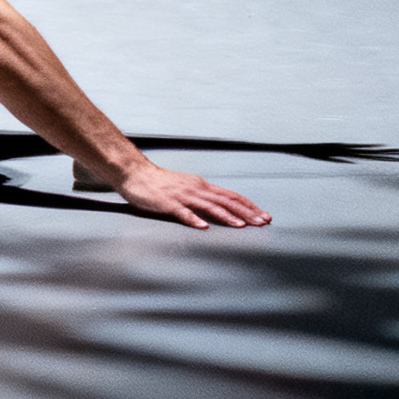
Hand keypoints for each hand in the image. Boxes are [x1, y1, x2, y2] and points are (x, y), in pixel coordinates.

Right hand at [117, 162, 270, 228]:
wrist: (134, 172)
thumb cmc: (158, 182)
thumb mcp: (186, 186)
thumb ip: (202, 196)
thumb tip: (221, 206)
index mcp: (201, 185)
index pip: (231, 195)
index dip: (249, 205)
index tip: (264, 215)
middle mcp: (195, 188)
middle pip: (226, 200)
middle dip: (246, 212)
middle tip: (262, 222)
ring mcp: (181, 195)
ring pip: (208, 206)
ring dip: (226, 216)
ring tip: (240, 225)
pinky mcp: (166, 202)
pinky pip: (182, 212)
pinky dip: (194, 219)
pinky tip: (202, 226)